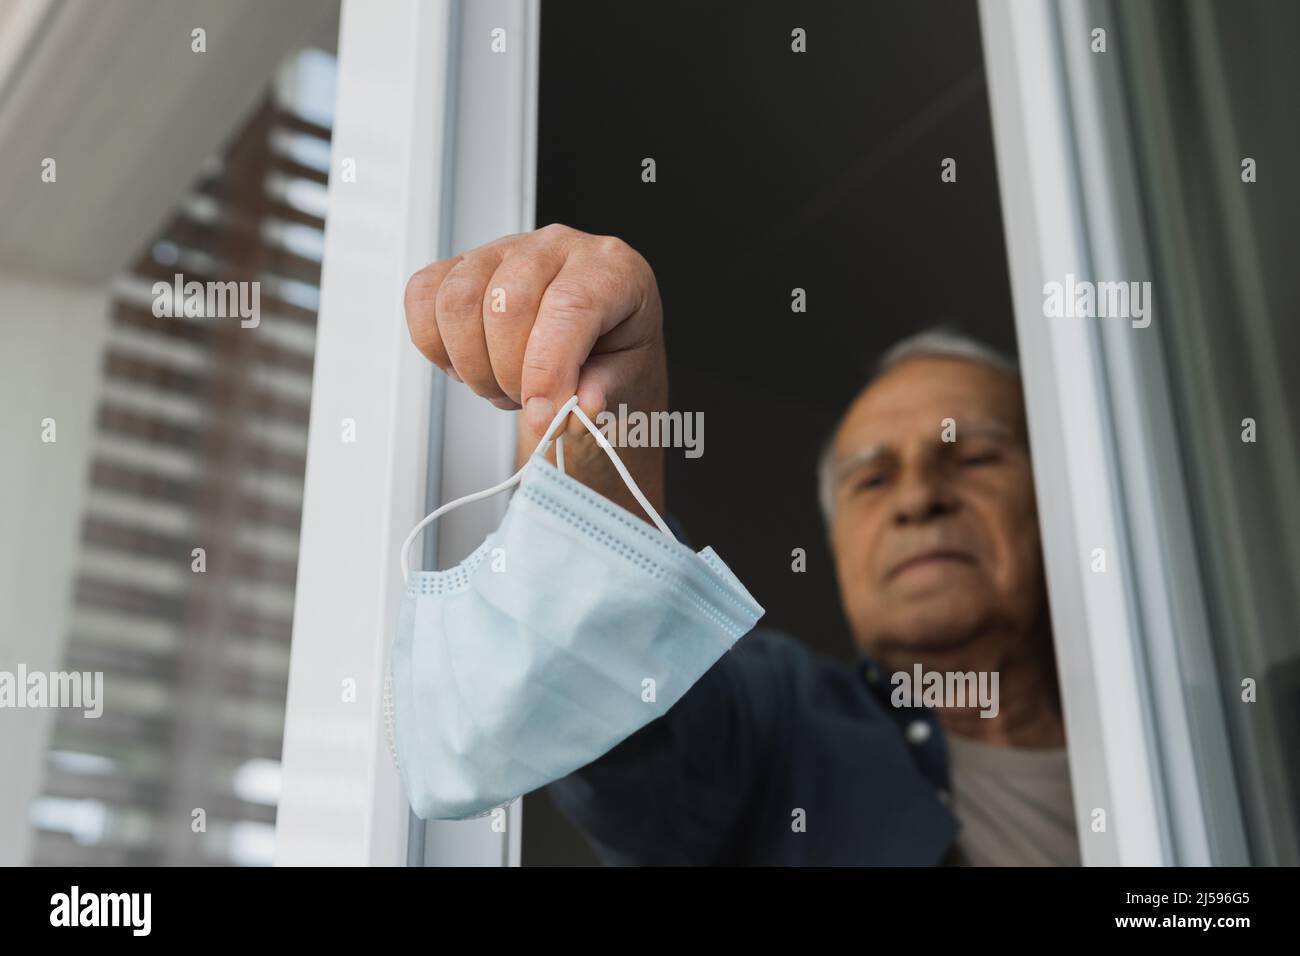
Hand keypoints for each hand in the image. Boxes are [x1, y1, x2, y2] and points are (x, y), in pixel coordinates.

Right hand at [404, 223, 667, 516]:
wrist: (599, 341)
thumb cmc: (615, 352)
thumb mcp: (628, 378)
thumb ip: (602, 392)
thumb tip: (575, 408)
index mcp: (610, 268)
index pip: (568, 306)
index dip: (548, 369)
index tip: (542, 417)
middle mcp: (556, 247)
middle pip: (506, 303)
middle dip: (509, 373)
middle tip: (528, 403)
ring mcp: (504, 249)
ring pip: (458, 301)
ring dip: (473, 365)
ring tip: (502, 385)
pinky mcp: (463, 264)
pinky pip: (423, 296)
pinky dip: (436, 344)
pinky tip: (470, 363)